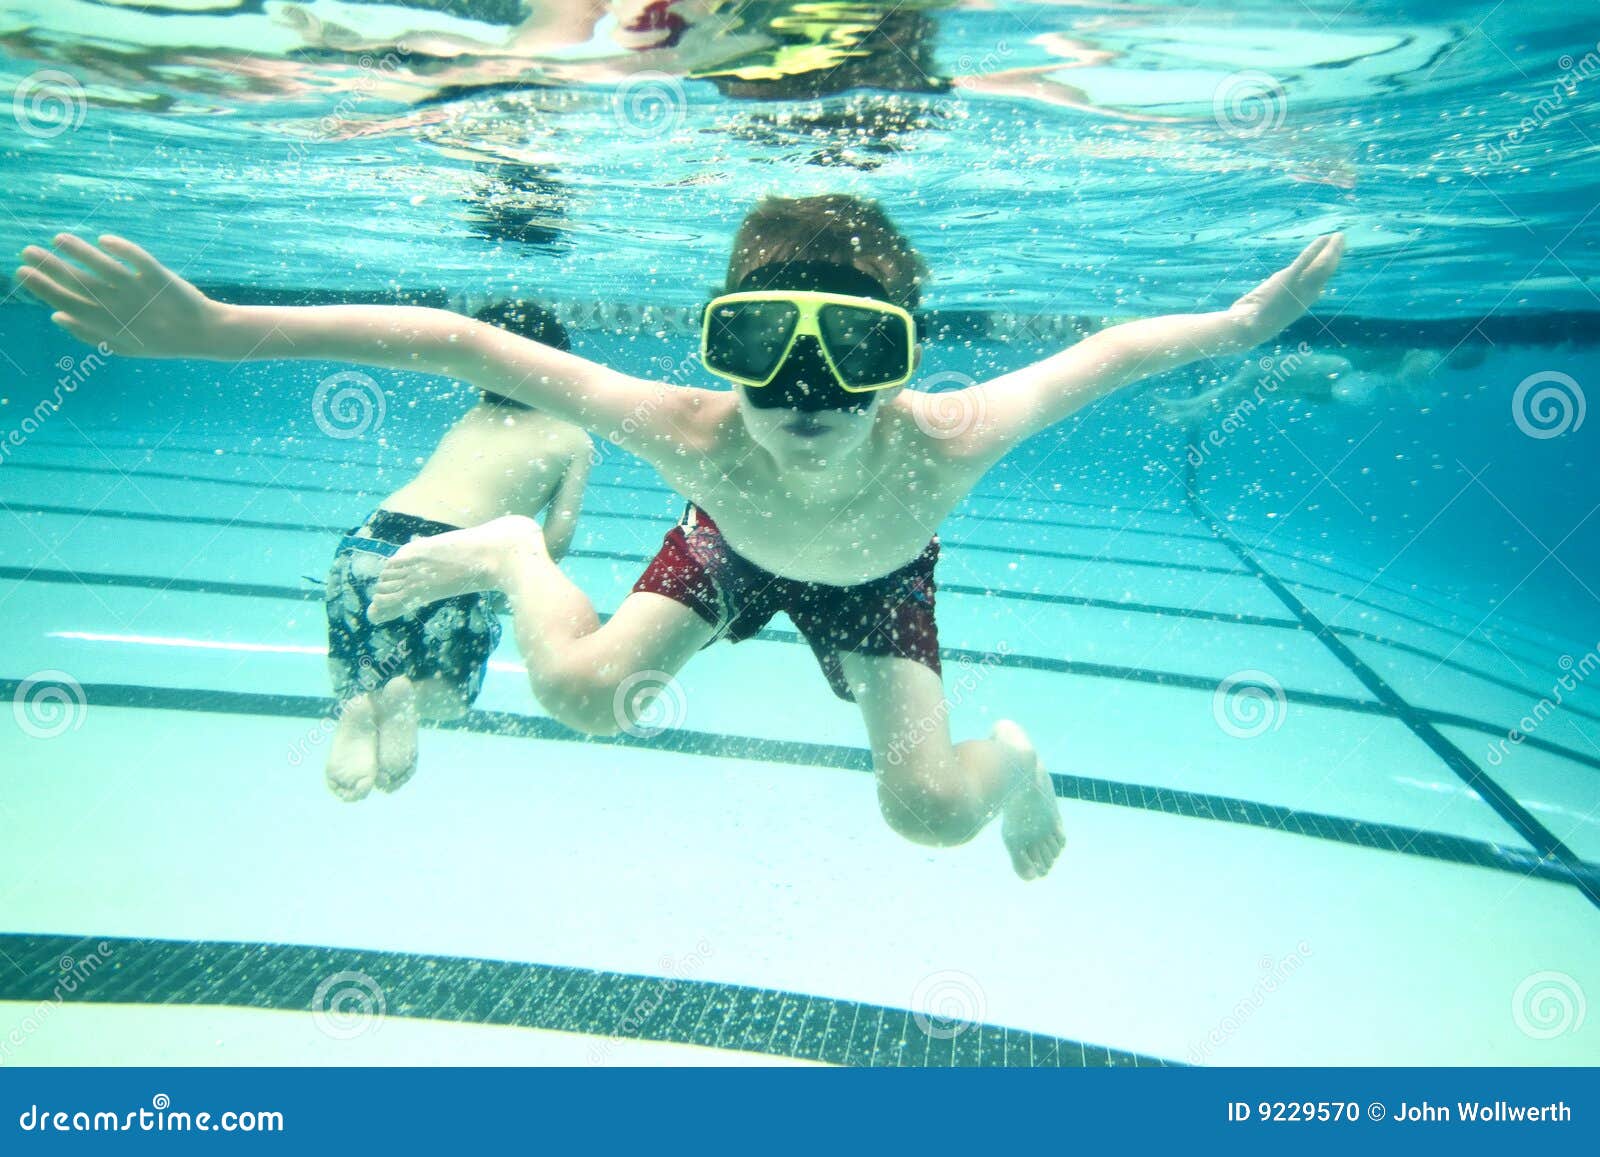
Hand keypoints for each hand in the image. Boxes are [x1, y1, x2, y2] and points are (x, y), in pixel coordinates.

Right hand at [14, 233, 223, 357]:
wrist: (202, 335)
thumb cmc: (158, 340)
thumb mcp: (122, 345)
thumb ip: (89, 334)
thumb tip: (56, 316)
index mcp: (108, 323)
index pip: (69, 303)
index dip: (44, 288)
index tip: (21, 271)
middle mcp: (121, 306)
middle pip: (81, 285)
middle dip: (52, 269)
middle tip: (27, 252)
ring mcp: (140, 292)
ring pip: (105, 270)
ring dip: (81, 254)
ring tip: (58, 239)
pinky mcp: (160, 279)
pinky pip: (140, 262)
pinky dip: (124, 251)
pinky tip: (104, 240)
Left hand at [1228, 233, 1344, 342]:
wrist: (1248, 328)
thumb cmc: (1254, 323)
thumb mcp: (1273, 311)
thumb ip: (1285, 298)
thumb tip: (1289, 287)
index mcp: (1302, 303)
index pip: (1320, 283)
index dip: (1327, 269)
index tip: (1333, 257)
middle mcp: (1306, 296)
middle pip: (1326, 272)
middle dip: (1335, 256)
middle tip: (1341, 241)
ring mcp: (1299, 287)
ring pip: (1322, 265)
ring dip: (1332, 249)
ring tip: (1338, 236)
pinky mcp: (1289, 279)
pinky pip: (1307, 260)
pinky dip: (1317, 248)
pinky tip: (1325, 237)